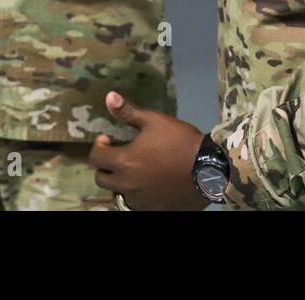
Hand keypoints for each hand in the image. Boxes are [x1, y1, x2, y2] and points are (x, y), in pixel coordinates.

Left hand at [89, 91, 208, 210]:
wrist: (209, 167)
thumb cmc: (180, 141)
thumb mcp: (154, 121)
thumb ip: (128, 112)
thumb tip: (109, 97)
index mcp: (124, 162)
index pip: (95, 157)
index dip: (99, 145)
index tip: (108, 139)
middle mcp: (127, 185)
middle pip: (101, 179)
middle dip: (105, 165)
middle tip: (118, 154)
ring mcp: (140, 200)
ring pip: (117, 193)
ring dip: (118, 182)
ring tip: (132, 170)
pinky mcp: (153, 209)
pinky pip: (134, 204)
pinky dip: (134, 194)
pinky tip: (145, 183)